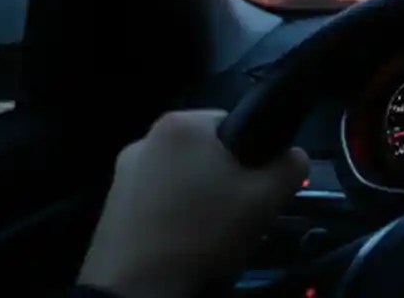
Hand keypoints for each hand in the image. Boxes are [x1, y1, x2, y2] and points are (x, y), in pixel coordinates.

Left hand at [78, 110, 308, 297]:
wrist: (140, 289)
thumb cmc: (205, 232)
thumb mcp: (267, 199)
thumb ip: (291, 166)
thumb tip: (292, 156)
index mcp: (181, 123)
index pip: (234, 123)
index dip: (254, 156)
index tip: (257, 187)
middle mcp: (145, 138)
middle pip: (206, 153)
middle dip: (225, 179)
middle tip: (239, 213)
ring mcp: (122, 173)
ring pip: (182, 178)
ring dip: (199, 198)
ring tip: (209, 234)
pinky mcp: (111, 205)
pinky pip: (157, 201)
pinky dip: (173, 216)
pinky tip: (182, 244)